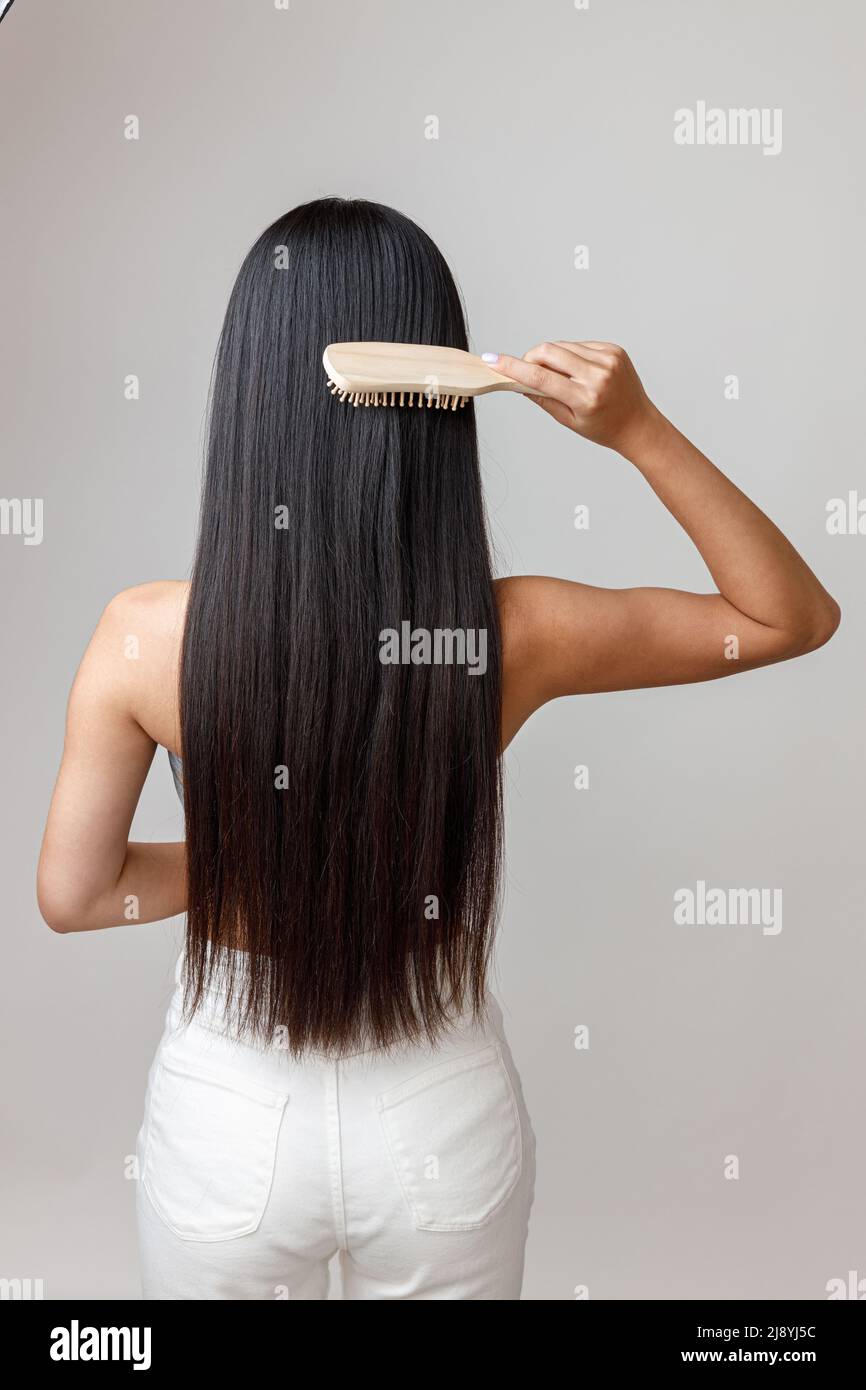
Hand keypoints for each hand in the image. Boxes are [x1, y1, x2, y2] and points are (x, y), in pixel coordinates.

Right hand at [483, 341, 660, 454]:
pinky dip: (571, 355)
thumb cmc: (603, 427)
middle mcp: (598, 375)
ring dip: (552, 357)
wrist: (638, 424)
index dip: (513, 367)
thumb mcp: (569, 420)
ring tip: (561, 377)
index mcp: (586, 398)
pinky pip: (579, 345)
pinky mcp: (613, 349)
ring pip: (562, 346)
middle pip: (548, 352)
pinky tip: (578, 371)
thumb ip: (542, 398)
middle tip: (528, 370)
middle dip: (531, 358)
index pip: (540, 377)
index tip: (493, 360)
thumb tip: (517, 380)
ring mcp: (608, 359)